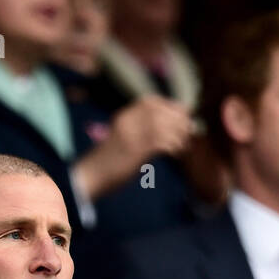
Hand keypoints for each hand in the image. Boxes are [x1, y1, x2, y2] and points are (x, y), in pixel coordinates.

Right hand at [74, 96, 195, 199]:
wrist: (90, 176)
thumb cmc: (109, 161)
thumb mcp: (123, 138)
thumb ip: (141, 130)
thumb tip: (168, 128)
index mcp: (124, 116)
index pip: (150, 101)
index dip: (170, 105)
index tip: (182, 114)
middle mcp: (127, 122)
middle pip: (160, 111)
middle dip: (179, 119)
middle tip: (188, 131)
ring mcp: (131, 135)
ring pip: (163, 126)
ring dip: (178, 135)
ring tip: (182, 146)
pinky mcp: (135, 151)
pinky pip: (161, 142)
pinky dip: (173, 147)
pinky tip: (174, 154)